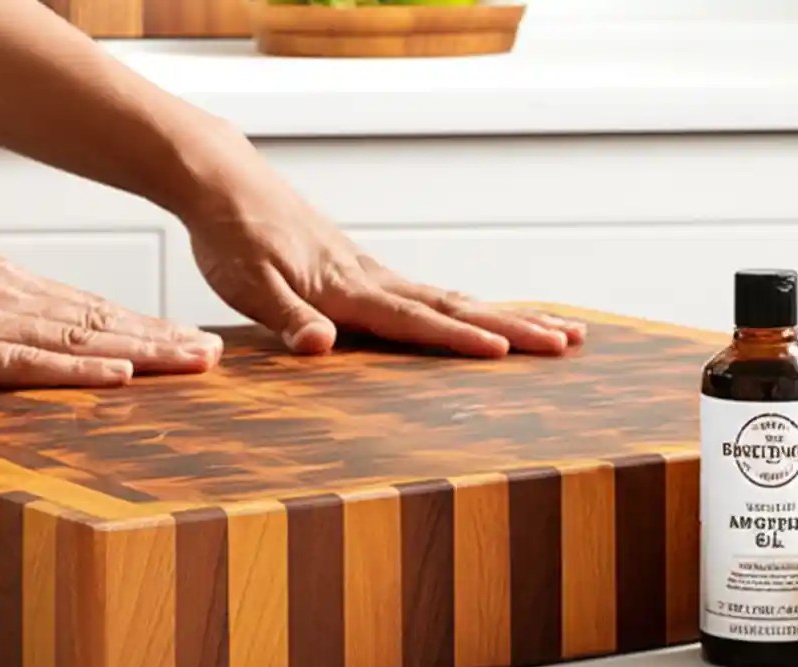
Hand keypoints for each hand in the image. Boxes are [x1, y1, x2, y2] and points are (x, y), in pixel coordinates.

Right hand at [0, 237, 222, 388]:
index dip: (141, 325)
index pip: (87, 308)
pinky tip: (118, 376)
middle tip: (212, 353)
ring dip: (142, 352)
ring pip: (81, 339)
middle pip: (100, 321)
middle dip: (161, 338)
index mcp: (0, 283)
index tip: (182, 338)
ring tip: (192, 363)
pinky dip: (78, 369)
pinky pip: (28, 363)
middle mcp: (5, 295)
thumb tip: (20, 333)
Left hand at [184, 133, 586, 356]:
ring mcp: (375, 271)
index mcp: (348, 287)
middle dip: (514, 326)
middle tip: (569, 342)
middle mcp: (374, 277)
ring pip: (454, 297)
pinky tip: (488, 316)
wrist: (227, 184)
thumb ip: (287, 317)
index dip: (458, 339)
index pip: (413, 318)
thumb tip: (320, 346)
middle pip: (455, 306)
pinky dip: (473, 306)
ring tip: (558, 330)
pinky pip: (434, 292)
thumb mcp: (246, 284)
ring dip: (507, 316)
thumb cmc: (231, 236)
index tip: (507, 352)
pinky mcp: (367, 270)